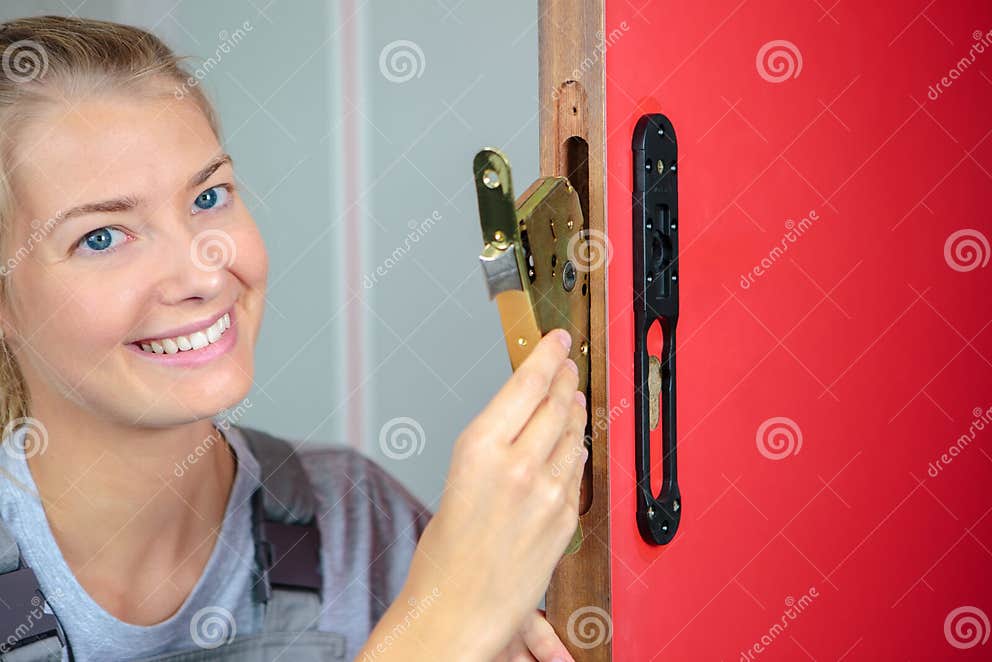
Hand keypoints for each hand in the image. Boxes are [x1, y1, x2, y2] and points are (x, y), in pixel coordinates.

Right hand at [403, 328, 587, 659]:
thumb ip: (491, 451)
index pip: (525, 384)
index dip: (546, 355)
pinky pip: (576, 473)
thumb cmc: (443, 557)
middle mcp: (518, 464)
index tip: (556, 339)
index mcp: (480, 448)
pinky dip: (576, 452)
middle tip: (569, 364)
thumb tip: (516, 424)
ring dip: (575, 411)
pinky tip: (575, 444)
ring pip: (572, 435)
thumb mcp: (457, 481)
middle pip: (556, 404)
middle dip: (565, 379)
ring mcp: (547, 492)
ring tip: (575, 395)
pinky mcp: (564, 518)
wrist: (457, 612)